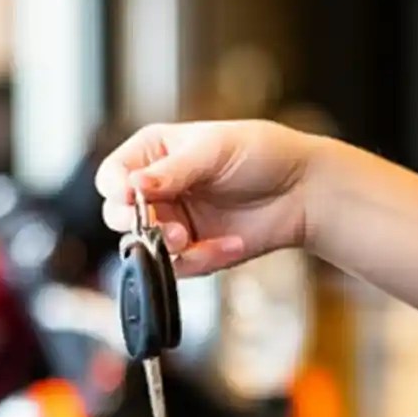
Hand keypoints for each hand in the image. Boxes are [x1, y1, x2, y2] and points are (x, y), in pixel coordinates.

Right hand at [94, 120, 324, 275]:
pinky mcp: (192, 251)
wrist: (304, 191)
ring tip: (189, 238)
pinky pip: (178, 266)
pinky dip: (202, 258)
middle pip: (116, 214)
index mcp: (154, 154)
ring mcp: (172, 222)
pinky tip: (230, 242)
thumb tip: (133, 185)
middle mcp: (157, 190)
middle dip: (134, 222)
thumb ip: (172, 171)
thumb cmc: (263, 154)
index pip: (113, 175)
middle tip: (158, 224)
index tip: (132, 196)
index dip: (116, 188)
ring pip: (141, 246)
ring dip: (164, 245)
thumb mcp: (214, 150)